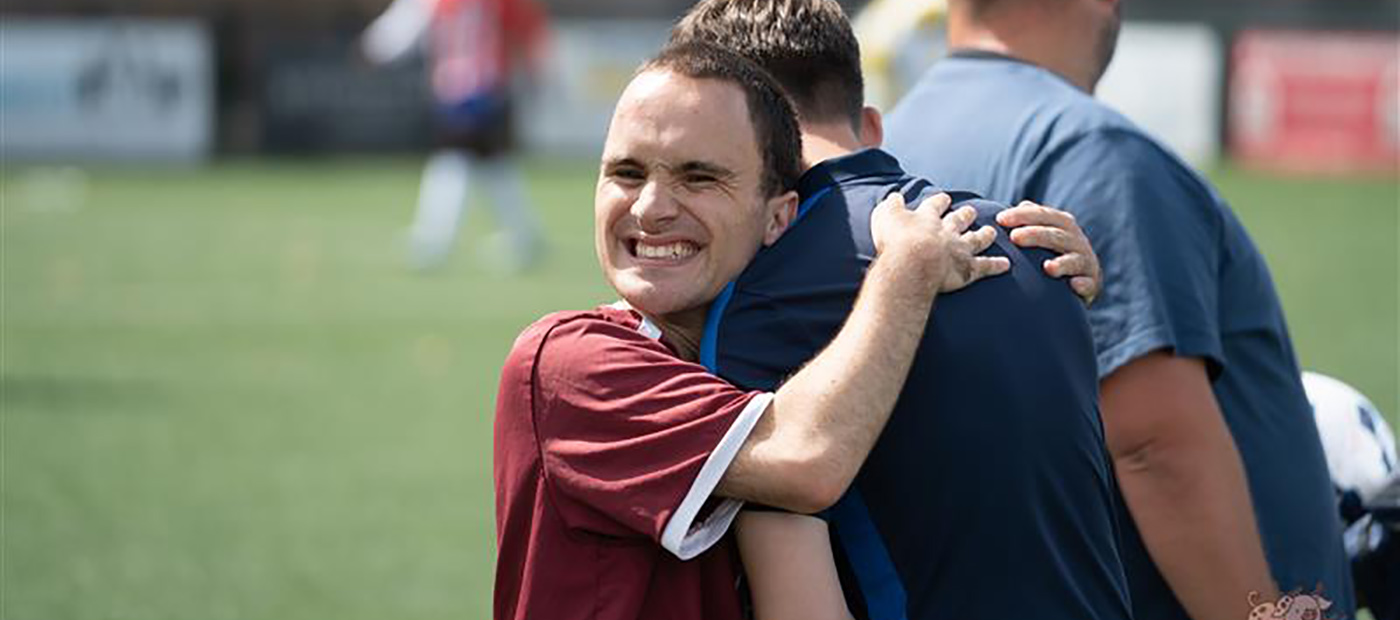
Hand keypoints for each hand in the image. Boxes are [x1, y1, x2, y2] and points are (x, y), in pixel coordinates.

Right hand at [871, 192, 1009, 291]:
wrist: (913, 263)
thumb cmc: (895, 240)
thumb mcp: (885, 215)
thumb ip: (891, 205)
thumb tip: (895, 196)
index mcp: (928, 218)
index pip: (935, 206)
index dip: (940, 202)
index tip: (945, 198)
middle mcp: (947, 231)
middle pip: (960, 220)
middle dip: (966, 215)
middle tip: (971, 211)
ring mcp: (960, 250)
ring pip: (976, 240)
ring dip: (984, 235)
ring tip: (990, 231)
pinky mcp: (968, 269)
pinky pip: (985, 267)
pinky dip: (996, 265)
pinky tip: (1006, 264)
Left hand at [996, 201, 1100, 304]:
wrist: (1077, 284)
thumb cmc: (1053, 254)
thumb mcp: (1044, 235)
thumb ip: (1033, 222)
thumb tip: (1022, 204)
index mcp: (1064, 225)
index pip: (1043, 215)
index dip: (1023, 215)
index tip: (1000, 219)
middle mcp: (1076, 241)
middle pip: (1056, 235)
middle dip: (1035, 235)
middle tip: (1014, 237)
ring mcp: (1085, 262)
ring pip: (1074, 260)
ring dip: (1061, 264)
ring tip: (1047, 267)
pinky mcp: (1091, 284)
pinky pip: (1089, 284)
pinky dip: (1083, 284)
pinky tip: (1075, 285)